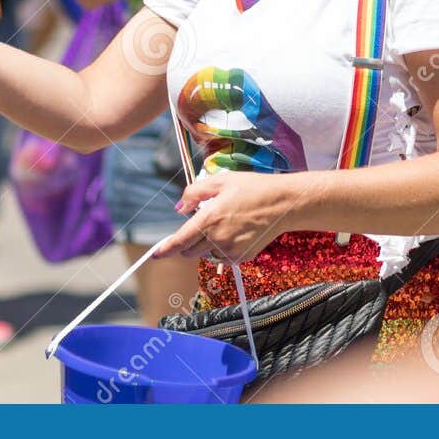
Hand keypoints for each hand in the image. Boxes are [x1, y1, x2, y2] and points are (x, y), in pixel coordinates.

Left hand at [153, 171, 301, 263]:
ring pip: (207, 254)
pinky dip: (224, 248)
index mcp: (209, 218)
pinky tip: (237, 232)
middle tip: (205, 222)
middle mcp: (217, 238)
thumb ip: (194, 193)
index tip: (156, 254)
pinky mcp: (242, 258)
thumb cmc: (252, 188)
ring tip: (226, 224)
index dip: (165, 249)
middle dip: (190, 241)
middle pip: (190, 251)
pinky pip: (223, 257)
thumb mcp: (221, 181)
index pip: (180, 240)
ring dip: (208, 245)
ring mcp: (230, 250)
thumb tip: (180, 208)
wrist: (283, 203)